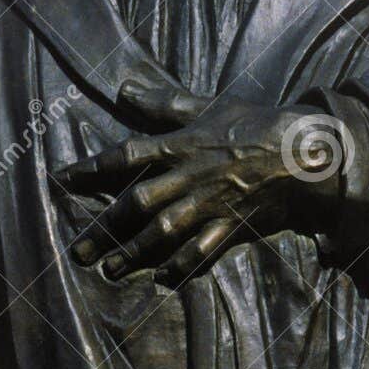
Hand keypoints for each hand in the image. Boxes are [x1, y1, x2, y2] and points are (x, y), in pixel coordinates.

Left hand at [55, 81, 345, 284]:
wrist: (306, 153)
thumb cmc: (258, 124)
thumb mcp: (210, 106)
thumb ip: (165, 104)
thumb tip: (125, 90)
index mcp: (181, 145)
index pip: (126, 156)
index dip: (91, 169)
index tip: (61, 180)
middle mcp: (189, 177)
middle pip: (138, 203)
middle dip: (105, 227)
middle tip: (80, 250)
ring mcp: (210, 204)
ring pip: (164, 231)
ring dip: (134, 252)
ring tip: (110, 269)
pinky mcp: (232, 225)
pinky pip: (202, 250)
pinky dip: (181, 265)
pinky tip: (162, 278)